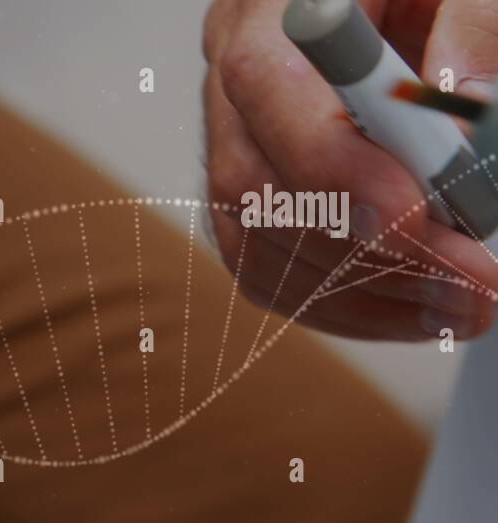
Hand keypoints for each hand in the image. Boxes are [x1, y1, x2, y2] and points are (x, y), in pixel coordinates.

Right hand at [204, 0, 497, 339]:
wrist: (408, 10)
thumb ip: (479, 26)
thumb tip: (473, 113)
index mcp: (272, 4)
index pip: (264, 87)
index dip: (330, 165)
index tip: (417, 218)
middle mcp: (233, 77)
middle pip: (253, 183)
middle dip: (365, 251)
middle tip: (471, 284)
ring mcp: (233, 141)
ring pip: (257, 241)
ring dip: (361, 292)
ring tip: (462, 305)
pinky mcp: (250, 197)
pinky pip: (268, 270)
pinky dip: (343, 304)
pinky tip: (416, 308)